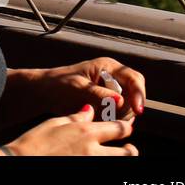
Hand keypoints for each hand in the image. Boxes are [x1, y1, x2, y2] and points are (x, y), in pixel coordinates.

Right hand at [1, 105, 137, 155]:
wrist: (21, 160)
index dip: (125, 128)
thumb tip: (89, 111)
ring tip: (117, 156)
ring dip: (121, 158)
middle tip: (128, 148)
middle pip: (127, 152)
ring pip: (119, 162)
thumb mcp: (55, 123)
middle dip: (130, 149)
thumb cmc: (35, 141)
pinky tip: (96, 159)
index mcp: (86, 132)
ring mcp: (92, 164)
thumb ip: (76, 117)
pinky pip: (104, 168)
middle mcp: (94, 151)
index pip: (119, 128)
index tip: (124, 129)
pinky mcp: (87, 173)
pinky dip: (105, 163)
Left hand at [32, 57, 146, 120]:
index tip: (138, 110)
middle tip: (112, 117)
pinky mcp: (108, 101)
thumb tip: (120, 100)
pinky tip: (97, 118)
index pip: (134, 78)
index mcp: (107, 66)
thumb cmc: (58, 84)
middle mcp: (113, 76)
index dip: (139, 94)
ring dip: (118, 115)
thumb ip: (98, 94)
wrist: (45, 92)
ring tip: (98, 116)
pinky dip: (111, 118)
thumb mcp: (77, 88)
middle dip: (128, 108)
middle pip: (135, 94)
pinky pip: (119, 113)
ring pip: (129, 106)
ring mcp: (112, 89)